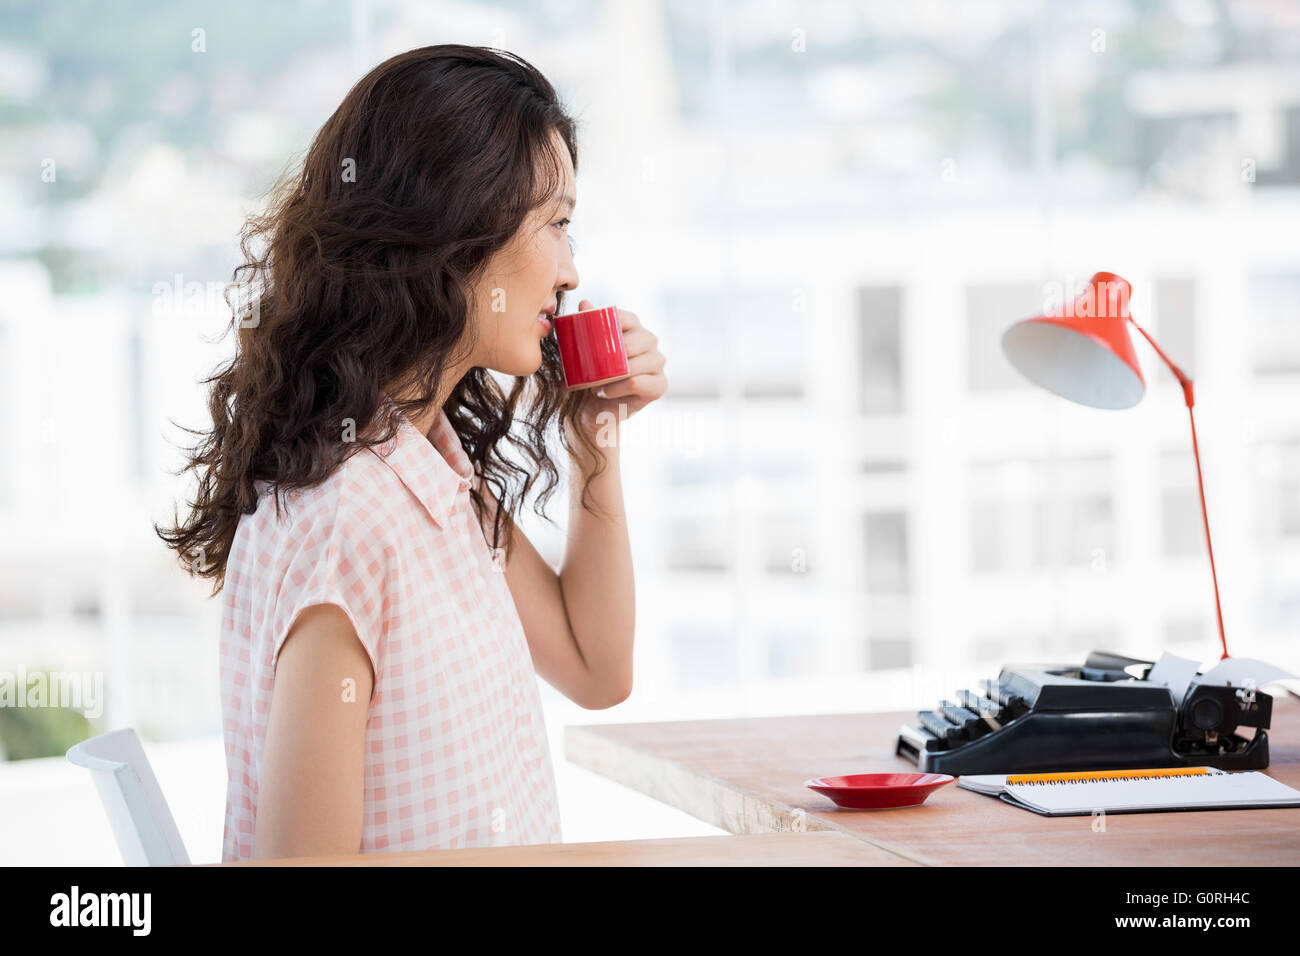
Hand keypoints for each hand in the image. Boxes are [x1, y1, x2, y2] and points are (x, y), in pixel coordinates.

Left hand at [570, 299, 666, 431]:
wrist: (592, 410)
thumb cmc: (588, 376)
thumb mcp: (582, 352)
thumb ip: (585, 326)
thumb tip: (584, 303)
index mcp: (633, 327)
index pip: (626, 318)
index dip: (612, 323)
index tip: (591, 335)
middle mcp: (650, 341)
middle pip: (636, 342)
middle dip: (612, 356)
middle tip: (591, 369)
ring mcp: (657, 362)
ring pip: (636, 364)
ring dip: (612, 375)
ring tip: (596, 385)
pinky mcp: (660, 385)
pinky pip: (637, 382)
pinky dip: (617, 388)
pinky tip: (606, 392)